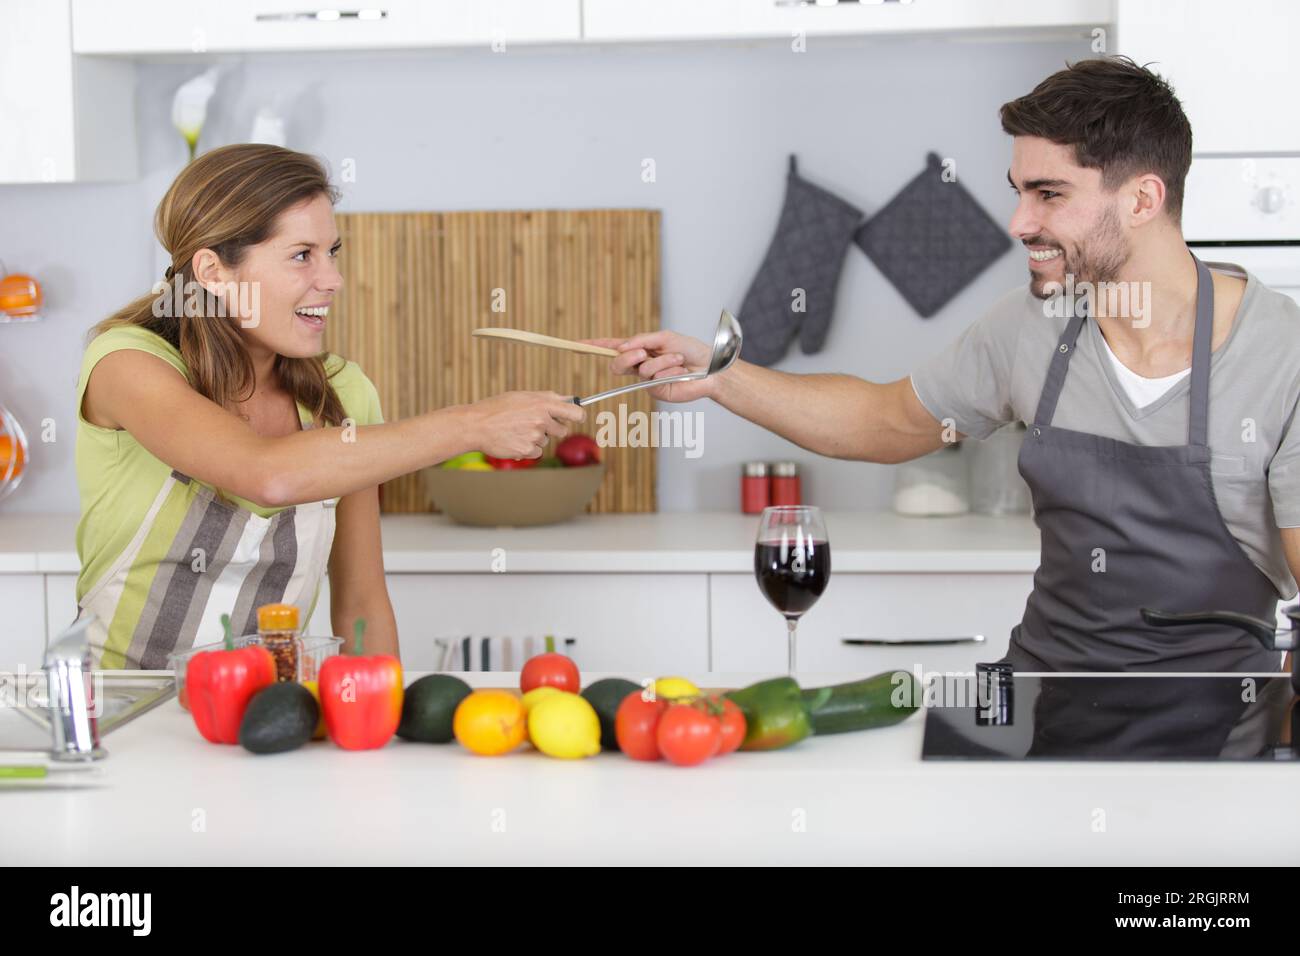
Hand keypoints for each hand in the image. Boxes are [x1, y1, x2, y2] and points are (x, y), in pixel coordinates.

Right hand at [464, 391, 585, 459]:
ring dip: (535, 437)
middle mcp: (541, 420)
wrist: (476, 425)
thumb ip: (547, 398)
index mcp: (542, 404)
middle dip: (553, 428)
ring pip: (546, 440)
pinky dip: (527, 448)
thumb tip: (569, 399)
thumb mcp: (522, 396)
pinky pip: (536, 451)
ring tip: (516, 429)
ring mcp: (534, 436)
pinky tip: (513, 440)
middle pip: (561, 430)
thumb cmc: (498, 408)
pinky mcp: (527, 450)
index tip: (577, 417)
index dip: (578, 415)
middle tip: (534, 423)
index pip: (575, 412)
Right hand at [583, 331, 715, 403]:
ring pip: (640, 369)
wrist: (710, 368)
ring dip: (661, 361)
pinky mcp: (656, 391)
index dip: (595, 346)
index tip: (578, 344)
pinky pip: (654, 378)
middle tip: (643, 353)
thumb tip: (621, 346)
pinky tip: (680, 372)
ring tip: (678, 360)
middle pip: (617, 363)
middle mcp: (640, 365)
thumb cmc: (691, 350)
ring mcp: (647, 380)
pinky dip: (668, 371)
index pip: (613, 347)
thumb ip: (642, 340)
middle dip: (627, 357)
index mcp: (640, 349)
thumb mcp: (665, 337)